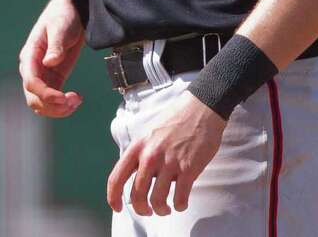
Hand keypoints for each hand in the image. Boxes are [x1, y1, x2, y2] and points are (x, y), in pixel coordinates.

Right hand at [19, 0, 84, 117]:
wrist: (71, 12)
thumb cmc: (62, 17)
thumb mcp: (60, 26)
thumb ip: (55, 44)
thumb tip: (50, 62)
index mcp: (30, 56)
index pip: (31, 82)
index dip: (44, 93)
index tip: (62, 97)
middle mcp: (32, 69)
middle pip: (33, 98)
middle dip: (51, 105)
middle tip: (73, 102)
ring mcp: (42, 75)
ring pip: (41, 102)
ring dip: (57, 109)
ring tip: (76, 102)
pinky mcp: (53, 77)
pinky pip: (52, 98)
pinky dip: (62, 104)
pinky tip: (76, 100)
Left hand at [106, 91, 225, 215]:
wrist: (203, 107)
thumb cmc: (177, 117)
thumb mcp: (149, 131)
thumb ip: (141, 152)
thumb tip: (139, 174)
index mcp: (138, 147)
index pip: (116, 178)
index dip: (113, 198)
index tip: (117, 207)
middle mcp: (151, 156)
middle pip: (137, 195)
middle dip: (141, 209)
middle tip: (148, 211)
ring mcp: (170, 163)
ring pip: (158, 200)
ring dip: (161, 210)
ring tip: (165, 209)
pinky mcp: (189, 167)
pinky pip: (180, 196)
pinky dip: (180, 205)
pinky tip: (181, 203)